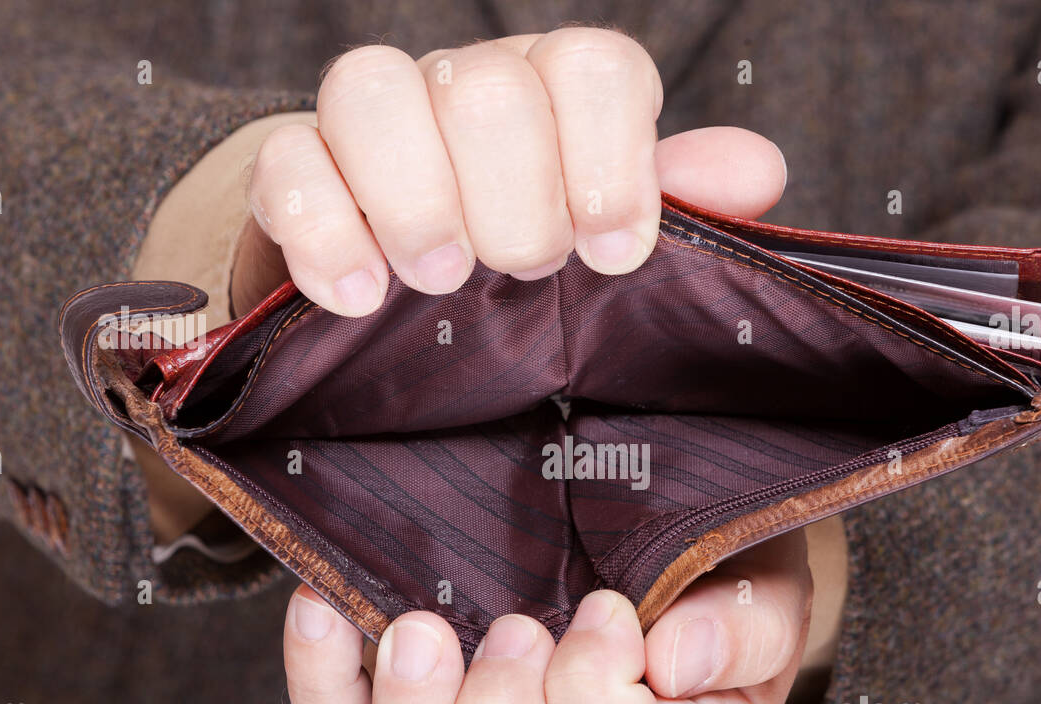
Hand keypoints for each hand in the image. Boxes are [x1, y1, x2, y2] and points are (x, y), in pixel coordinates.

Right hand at [232, 28, 784, 314]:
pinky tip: (360, 297)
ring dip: (418, 201)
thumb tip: (754, 172)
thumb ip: (678, 200)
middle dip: (517, 204)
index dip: (610, 161)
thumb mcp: (608, 229)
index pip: (593, 68)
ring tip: (443, 280)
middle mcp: (464, 87)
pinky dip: (323, 231)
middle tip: (526, 273)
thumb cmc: (527, 245)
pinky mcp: (290, 169)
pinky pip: (286, 166)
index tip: (617, 255)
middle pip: (489, 89)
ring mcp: (372, 123)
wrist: (401, 270)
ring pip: (372, 93)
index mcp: (556, 91)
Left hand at [285, 529, 812, 703]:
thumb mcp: (763, 599)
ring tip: (424, 631)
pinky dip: (322, 684)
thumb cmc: (721, 596)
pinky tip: (330, 609)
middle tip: (518, 630)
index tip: (606, 610)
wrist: (669, 579)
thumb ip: (744, 629)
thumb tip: (675, 658)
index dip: (598, 692)